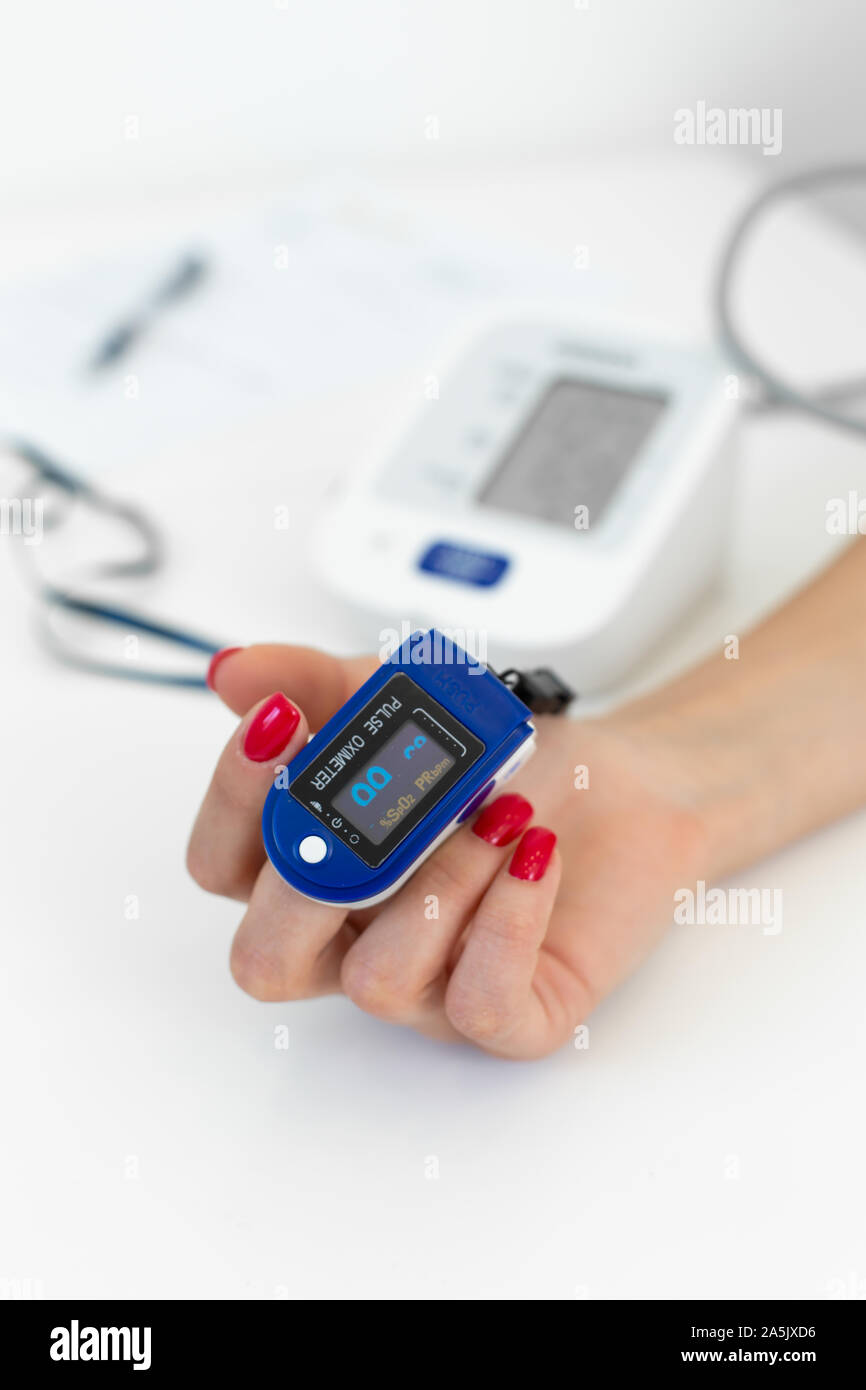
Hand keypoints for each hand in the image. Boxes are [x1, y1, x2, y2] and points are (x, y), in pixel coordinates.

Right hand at [187, 643, 710, 1058]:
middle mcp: (356, 940)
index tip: (283, 721)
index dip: (233, 802)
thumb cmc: (504, 765)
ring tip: (496, 813)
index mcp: (313, 873)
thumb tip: (232, 671)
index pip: (221, 867)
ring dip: (437, 884)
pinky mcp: (513, 1013)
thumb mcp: (404, 706)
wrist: (621, 787)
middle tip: (370, 808)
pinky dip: (507, 924)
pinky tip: (533, 853)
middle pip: (266, 960)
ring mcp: (429, 988)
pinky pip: (483, 1005)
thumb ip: (315, 683)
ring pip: (380, 980)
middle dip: (309, 882)